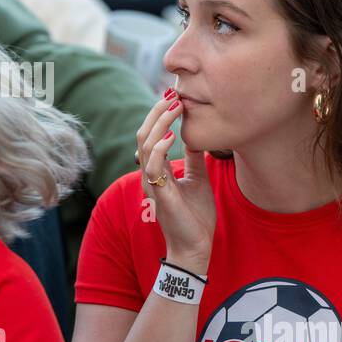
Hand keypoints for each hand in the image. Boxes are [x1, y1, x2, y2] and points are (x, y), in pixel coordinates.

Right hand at [137, 90, 215, 268]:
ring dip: (159, 122)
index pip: (151, 135)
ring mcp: (152, 184)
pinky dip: (160, 148)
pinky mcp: (160, 195)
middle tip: (173, 94)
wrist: (195, 247)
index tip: (175, 96)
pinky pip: (153, 166)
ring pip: (145, 144)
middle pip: (143, 134)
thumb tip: (197, 137)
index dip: (159, 114)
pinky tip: (172, 135)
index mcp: (157, 170)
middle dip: (157, 112)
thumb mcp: (198, 179)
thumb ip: (194, 159)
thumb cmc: (195, 216)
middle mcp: (149, 174)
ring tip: (174, 107)